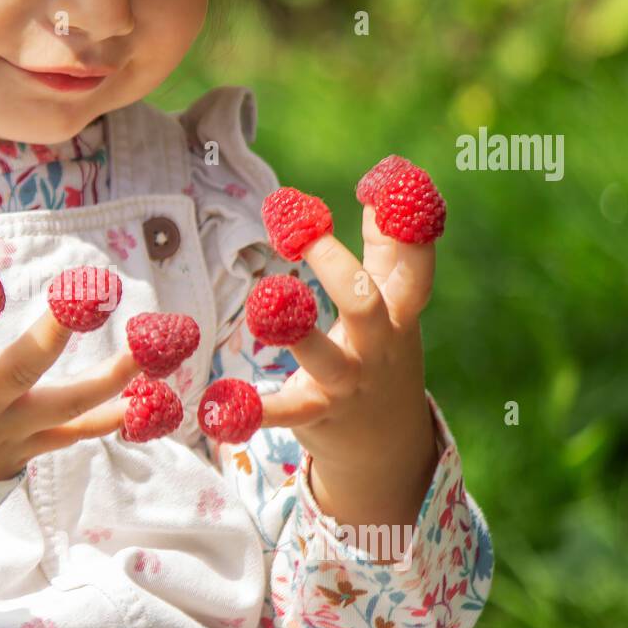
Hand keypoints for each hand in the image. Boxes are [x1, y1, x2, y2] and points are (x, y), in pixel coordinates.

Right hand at [0, 286, 140, 481]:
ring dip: (111, 376)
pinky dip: (117, 416)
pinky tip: (154, 394)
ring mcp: (14, 433)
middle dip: (54, 334)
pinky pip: (81, 434)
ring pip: (68, 406)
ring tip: (149, 347)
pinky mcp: (34, 447)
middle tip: (86, 296)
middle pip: (21, 372)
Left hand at [261, 206, 439, 531]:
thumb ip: (386, 248)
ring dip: (298, 332)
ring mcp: (348, 383)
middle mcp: (378, 347)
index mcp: (398, 313)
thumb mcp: (392, 305)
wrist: (388, 447)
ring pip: (326, 358)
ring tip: (265, 304)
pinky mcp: (315, 416)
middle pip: (366, 303)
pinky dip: (249, 412)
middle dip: (336, 267)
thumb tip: (383, 188)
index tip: (385, 180)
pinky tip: (213, 407)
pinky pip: (282, 414)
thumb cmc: (382, 355)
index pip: (414, 265)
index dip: (407, 224)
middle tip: (302, 232)